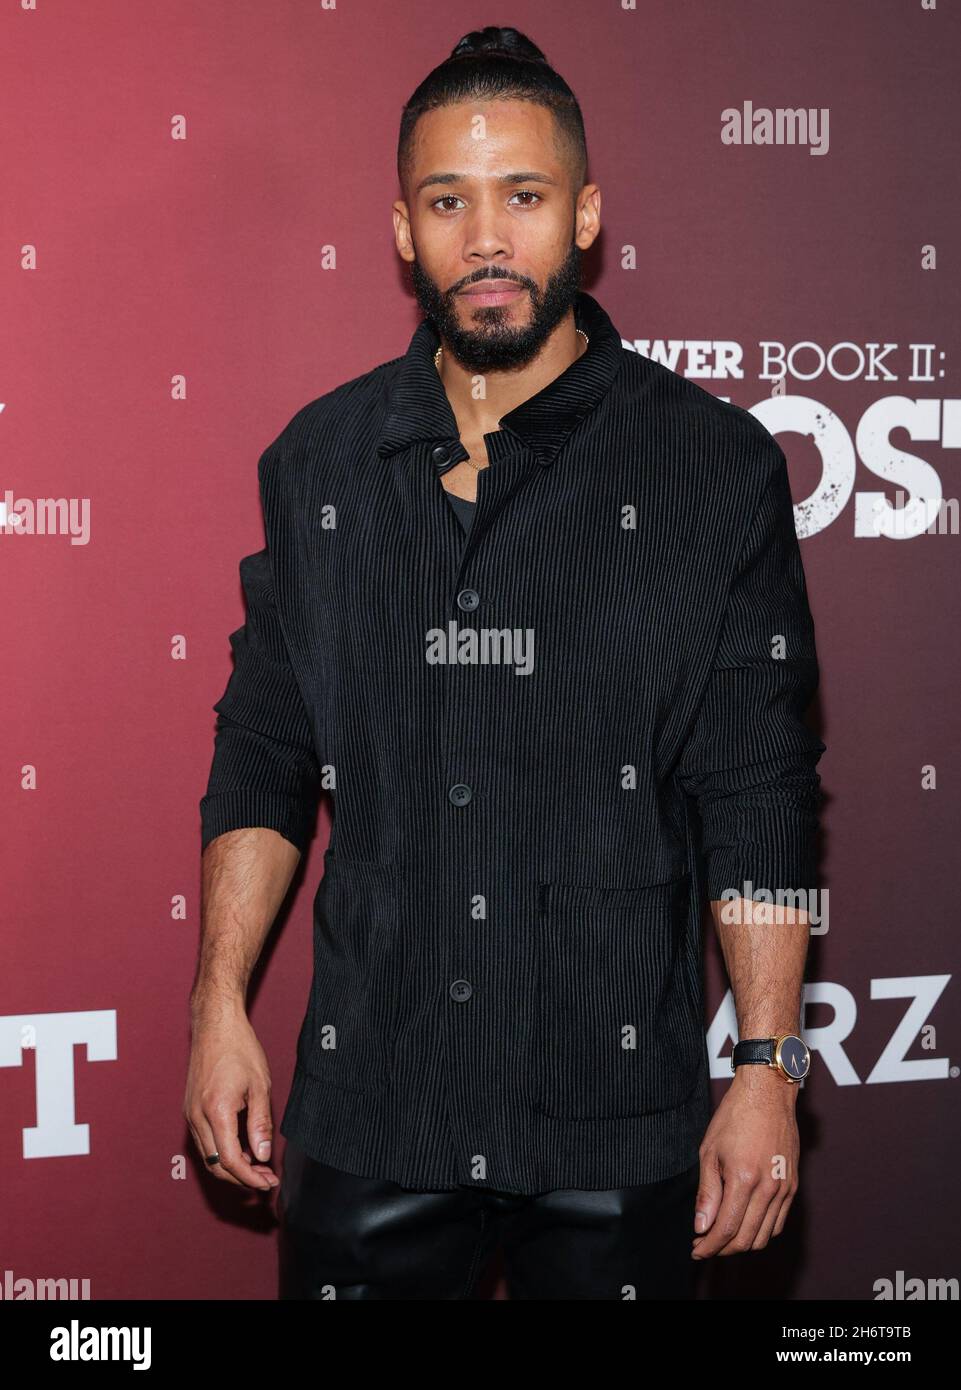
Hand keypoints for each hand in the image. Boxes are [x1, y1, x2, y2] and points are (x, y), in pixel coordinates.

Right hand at [184, 1004, 279, 1190]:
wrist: (215, 1025)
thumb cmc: (239, 1049)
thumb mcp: (260, 1086)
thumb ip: (260, 1123)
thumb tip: (263, 1155)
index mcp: (216, 1112)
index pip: (231, 1160)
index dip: (251, 1177)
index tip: (269, 1182)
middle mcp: (196, 1117)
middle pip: (216, 1165)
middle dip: (242, 1178)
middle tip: (266, 1179)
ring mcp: (189, 1114)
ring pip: (208, 1156)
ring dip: (231, 1167)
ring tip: (258, 1166)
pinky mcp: (189, 1109)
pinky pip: (204, 1141)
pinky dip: (222, 1152)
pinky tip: (242, 1148)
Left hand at [691, 1066, 798, 1257]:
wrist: (767, 1094)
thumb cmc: (736, 1116)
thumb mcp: (710, 1150)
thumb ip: (707, 1192)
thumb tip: (702, 1225)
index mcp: (744, 1178)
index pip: (727, 1229)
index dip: (709, 1246)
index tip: (697, 1250)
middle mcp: (768, 1187)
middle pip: (747, 1239)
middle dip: (723, 1249)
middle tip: (705, 1245)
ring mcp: (784, 1188)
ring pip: (765, 1236)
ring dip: (742, 1244)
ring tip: (723, 1237)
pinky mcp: (792, 1185)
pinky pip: (779, 1222)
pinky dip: (762, 1232)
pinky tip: (746, 1224)